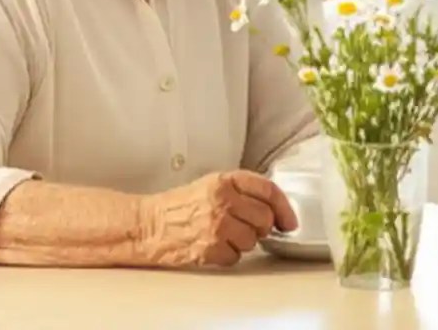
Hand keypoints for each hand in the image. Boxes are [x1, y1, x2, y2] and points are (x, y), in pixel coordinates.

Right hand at [137, 170, 295, 266]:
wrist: (148, 225)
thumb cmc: (180, 207)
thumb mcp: (212, 184)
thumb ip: (243, 190)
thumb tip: (276, 208)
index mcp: (225, 181)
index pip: (268, 190)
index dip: (284, 207)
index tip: (289, 221)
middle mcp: (223, 201)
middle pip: (265, 218)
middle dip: (262, 227)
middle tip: (248, 228)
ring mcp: (216, 226)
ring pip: (253, 240)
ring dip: (243, 242)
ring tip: (224, 235)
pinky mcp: (210, 248)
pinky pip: (236, 256)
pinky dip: (228, 255)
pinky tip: (214, 246)